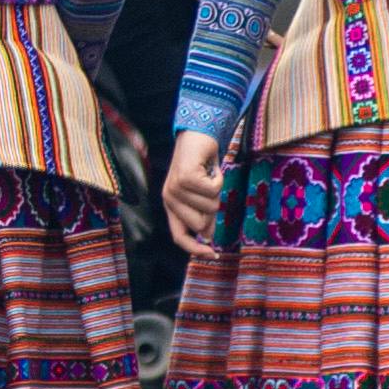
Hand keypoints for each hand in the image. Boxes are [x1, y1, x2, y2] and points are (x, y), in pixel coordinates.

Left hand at [164, 131, 224, 251]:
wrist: (198, 134)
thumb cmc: (202, 165)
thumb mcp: (203, 194)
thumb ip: (204, 215)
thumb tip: (210, 238)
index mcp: (171, 206)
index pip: (179, 237)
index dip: (196, 249)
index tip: (214, 254)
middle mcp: (169, 199)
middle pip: (201, 224)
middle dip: (214, 208)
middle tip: (210, 189)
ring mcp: (175, 189)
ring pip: (211, 206)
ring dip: (217, 190)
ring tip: (209, 175)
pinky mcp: (185, 178)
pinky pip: (214, 190)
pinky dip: (219, 178)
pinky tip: (211, 168)